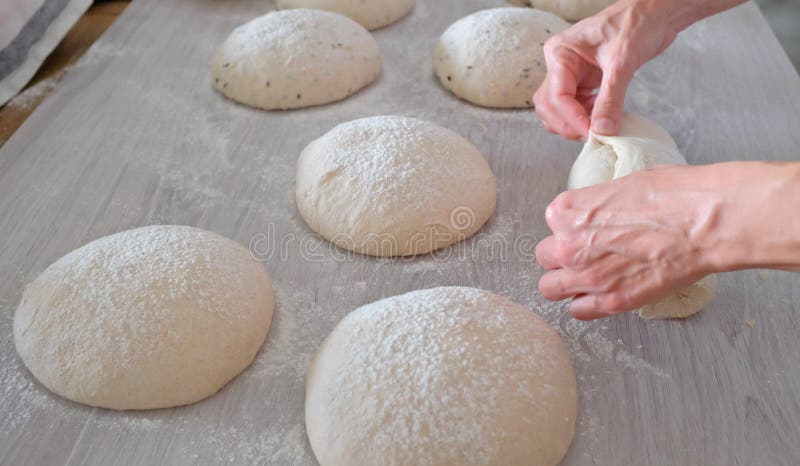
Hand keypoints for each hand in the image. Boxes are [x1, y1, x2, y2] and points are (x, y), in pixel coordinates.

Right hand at [533, 0, 679, 139]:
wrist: (655, 14)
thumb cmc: (637, 24)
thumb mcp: (622, 62)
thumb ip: (610, 98)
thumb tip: (602, 130)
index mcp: (561, 53)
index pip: (556, 95)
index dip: (572, 118)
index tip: (591, 133)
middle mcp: (560, 64)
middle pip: (549, 106)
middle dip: (567, 123)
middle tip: (592, 135)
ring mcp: (570, 74)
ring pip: (558, 110)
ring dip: (574, 123)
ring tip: (599, 124)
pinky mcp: (583, 81)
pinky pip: (575, 107)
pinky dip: (585, 117)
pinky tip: (603, 116)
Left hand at [535, 162, 799, 319]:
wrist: (705, 221)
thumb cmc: (673, 194)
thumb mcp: (623, 184)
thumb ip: (597, 204)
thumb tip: (600, 211)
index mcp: (567, 211)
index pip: (552, 223)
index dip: (572, 226)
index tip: (590, 227)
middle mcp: (568, 245)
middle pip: (545, 257)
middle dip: (562, 255)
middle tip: (587, 252)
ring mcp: (587, 276)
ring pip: (551, 288)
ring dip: (566, 282)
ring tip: (589, 276)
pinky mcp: (610, 301)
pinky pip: (578, 310)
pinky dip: (586, 304)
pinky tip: (602, 293)